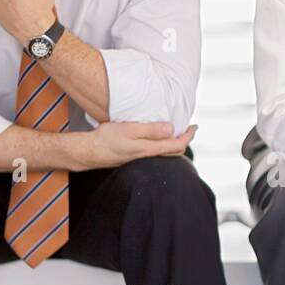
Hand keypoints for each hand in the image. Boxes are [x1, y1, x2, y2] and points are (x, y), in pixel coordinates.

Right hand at [73, 121, 195, 169]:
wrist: (90, 152)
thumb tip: (172, 128)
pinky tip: (159, 138)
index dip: (189, 136)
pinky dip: (164, 145)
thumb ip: (151, 130)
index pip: (177, 145)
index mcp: (149, 149)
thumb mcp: (129, 129)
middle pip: (175, 152)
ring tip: (177, 131)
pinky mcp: (136, 157)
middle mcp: (148, 156)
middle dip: (185, 140)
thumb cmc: (107, 139)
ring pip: (166, 153)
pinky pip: (157, 152)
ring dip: (175, 142)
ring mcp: (142, 158)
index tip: (194, 126)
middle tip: (190, 128)